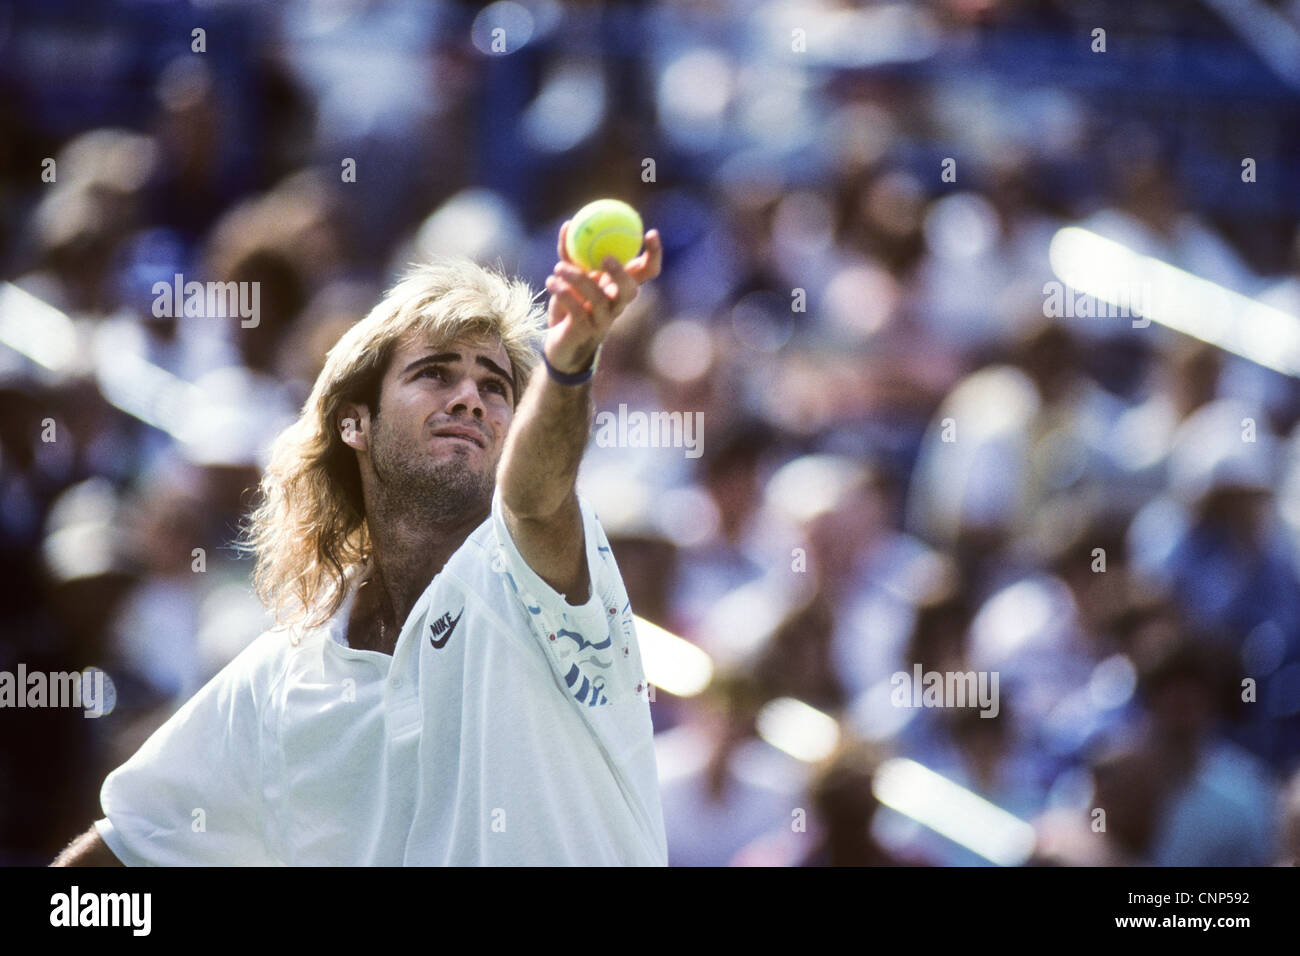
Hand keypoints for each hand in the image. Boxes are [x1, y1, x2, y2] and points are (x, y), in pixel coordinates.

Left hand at [543, 221, 661, 373]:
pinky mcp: (585, 331)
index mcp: (620, 287)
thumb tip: (569, 224)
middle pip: (631, 290)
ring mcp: (603, 320)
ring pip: (598, 299)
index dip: (654, 254)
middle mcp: (617, 304)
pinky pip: (577, 310)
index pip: (647, 271)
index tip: (651, 232)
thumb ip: (571, 253)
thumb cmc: (571, 303)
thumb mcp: (571, 276)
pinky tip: (551, 281)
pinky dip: (563, 293)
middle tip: (607, 258)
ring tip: (559, 267)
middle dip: (622, 274)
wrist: (559, 340)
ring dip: (578, 279)